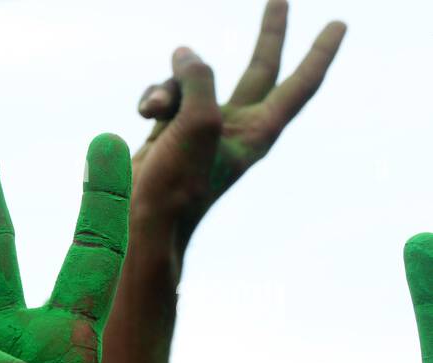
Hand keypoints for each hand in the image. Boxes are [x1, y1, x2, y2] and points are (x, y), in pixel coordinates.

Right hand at [132, 0, 343, 251]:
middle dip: (269, 34)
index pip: (300, 84)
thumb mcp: (198, 119)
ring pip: (192, 80)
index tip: (339, 25)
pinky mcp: (169, 132)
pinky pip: (164, 95)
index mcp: (257, 130)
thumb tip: (184, 53)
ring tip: (154, 113)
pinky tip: (142, 116)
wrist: (139, 220)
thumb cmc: (179, 181)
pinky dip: (152, 99)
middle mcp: (234, 125)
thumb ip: (197, 77)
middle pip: (260, 68)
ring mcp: (202, 128)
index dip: (319, 52)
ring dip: (170, 86)